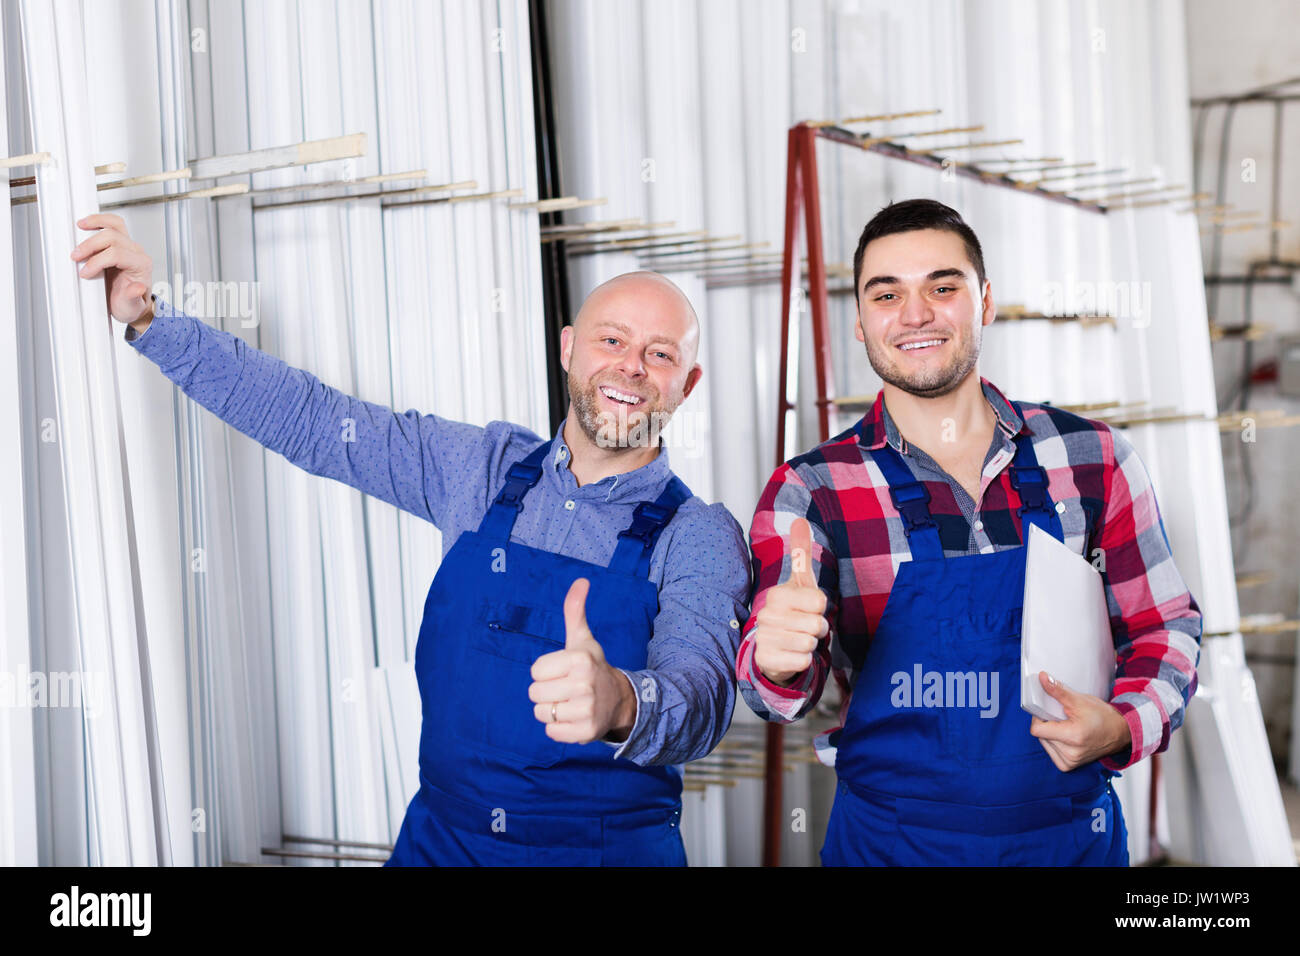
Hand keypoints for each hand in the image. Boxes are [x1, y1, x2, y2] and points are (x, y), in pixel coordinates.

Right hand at [69, 213, 153, 329]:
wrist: (133, 304)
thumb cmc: (132, 305)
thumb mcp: (131, 307)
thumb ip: (132, 297)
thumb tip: (137, 288)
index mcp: (141, 266)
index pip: (117, 254)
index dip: (97, 261)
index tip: (85, 272)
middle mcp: (136, 253)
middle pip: (113, 237)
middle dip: (91, 245)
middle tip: (76, 257)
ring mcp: (129, 246)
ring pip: (115, 225)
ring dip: (95, 224)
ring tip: (79, 227)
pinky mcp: (120, 244)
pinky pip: (113, 225)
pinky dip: (99, 221)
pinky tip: (86, 224)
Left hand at [528, 578, 636, 743]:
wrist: (619, 700)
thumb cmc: (592, 667)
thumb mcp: (582, 639)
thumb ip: (575, 611)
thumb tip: (581, 580)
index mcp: (580, 659)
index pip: (535, 670)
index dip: (546, 671)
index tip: (563, 671)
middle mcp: (584, 684)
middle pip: (534, 693)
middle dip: (546, 692)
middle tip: (566, 689)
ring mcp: (586, 710)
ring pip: (541, 713)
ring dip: (551, 710)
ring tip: (569, 703)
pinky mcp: (586, 732)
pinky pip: (551, 732)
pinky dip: (558, 728)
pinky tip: (573, 718)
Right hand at [752, 517, 828, 685]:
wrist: (773, 647)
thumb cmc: (793, 613)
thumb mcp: (801, 584)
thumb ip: (801, 553)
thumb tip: (799, 519)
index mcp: (777, 594)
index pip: (820, 601)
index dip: (821, 608)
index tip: (809, 609)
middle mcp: (766, 614)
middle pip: (818, 624)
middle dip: (818, 629)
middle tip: (805, 627)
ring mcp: (763, 638)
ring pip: (810, 644)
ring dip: (810, 645)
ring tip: (798, 640)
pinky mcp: (766, 660)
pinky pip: (802, 662)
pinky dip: (803, 661)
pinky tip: (791, 655)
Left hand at [1030, 671, 1131, 770]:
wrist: (1119, 733)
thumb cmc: (1102, 716)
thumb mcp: (1080, 700)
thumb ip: (1058, 691)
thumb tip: (1042, 678)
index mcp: (1073, 738)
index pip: (1037, 729)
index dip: (1038, 716)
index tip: (1047, 710)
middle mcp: (1070, 754)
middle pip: (1040, 735)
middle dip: (1047, 723)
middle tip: (1060, 717)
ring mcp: (1069, 763)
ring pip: (1044, 743)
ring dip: (1050, 733)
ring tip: (1066, 726)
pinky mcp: (1068, 766)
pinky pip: (1051, 751)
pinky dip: (1054, 742)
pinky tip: (1065, 736)